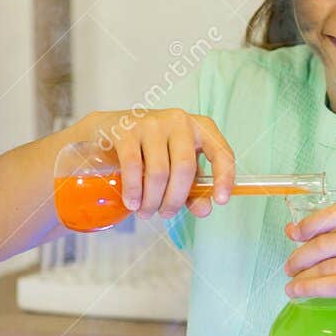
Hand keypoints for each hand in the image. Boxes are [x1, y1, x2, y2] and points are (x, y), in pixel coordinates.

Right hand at [83, 108, 235, 218]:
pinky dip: (134, 191)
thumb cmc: (151, 150)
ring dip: (152, 200)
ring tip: (146, 212)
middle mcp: (179, 121)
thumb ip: (193, 189)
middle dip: (175, 199)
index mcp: (200, 128)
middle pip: (185, 168)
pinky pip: (133, 167)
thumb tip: (204, 209)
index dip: (224, 176)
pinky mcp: (126, 130)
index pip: (220, 151)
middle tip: (165, 214)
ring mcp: (152, 123)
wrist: (110, 129)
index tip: (221, 200)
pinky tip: (132, 202)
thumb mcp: (177, 167)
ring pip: (159, 171)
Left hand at [283, 201, 335, 328]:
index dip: (310, 223)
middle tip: (289, 267)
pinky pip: (334, 286)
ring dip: (302, 277)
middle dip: (300, 257)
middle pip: (325, 244)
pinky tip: (298, 292)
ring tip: (291, 283)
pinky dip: (310, 289)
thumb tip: (293, 230)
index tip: (294, 234)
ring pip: (326, 267)